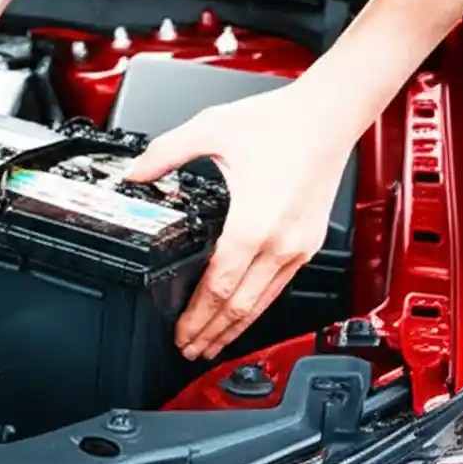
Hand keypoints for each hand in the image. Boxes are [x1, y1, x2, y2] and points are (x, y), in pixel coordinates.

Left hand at [124, 81, 359, 359]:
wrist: (329, 114)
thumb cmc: (279, 122)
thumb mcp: (210, 131)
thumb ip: (165, 154)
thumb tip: (133, 172)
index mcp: (253, 223)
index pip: (218, 287)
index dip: (196, 317)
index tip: (180, 334)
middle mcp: (280, 243)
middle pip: (239, 306)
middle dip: (211, 333)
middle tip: (189, 350)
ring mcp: (299, 247)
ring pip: (262, 302)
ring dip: (235, 327)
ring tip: (212, 343)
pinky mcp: (309, 243)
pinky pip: (279, 286)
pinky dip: (257, 306)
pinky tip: (243, 313)